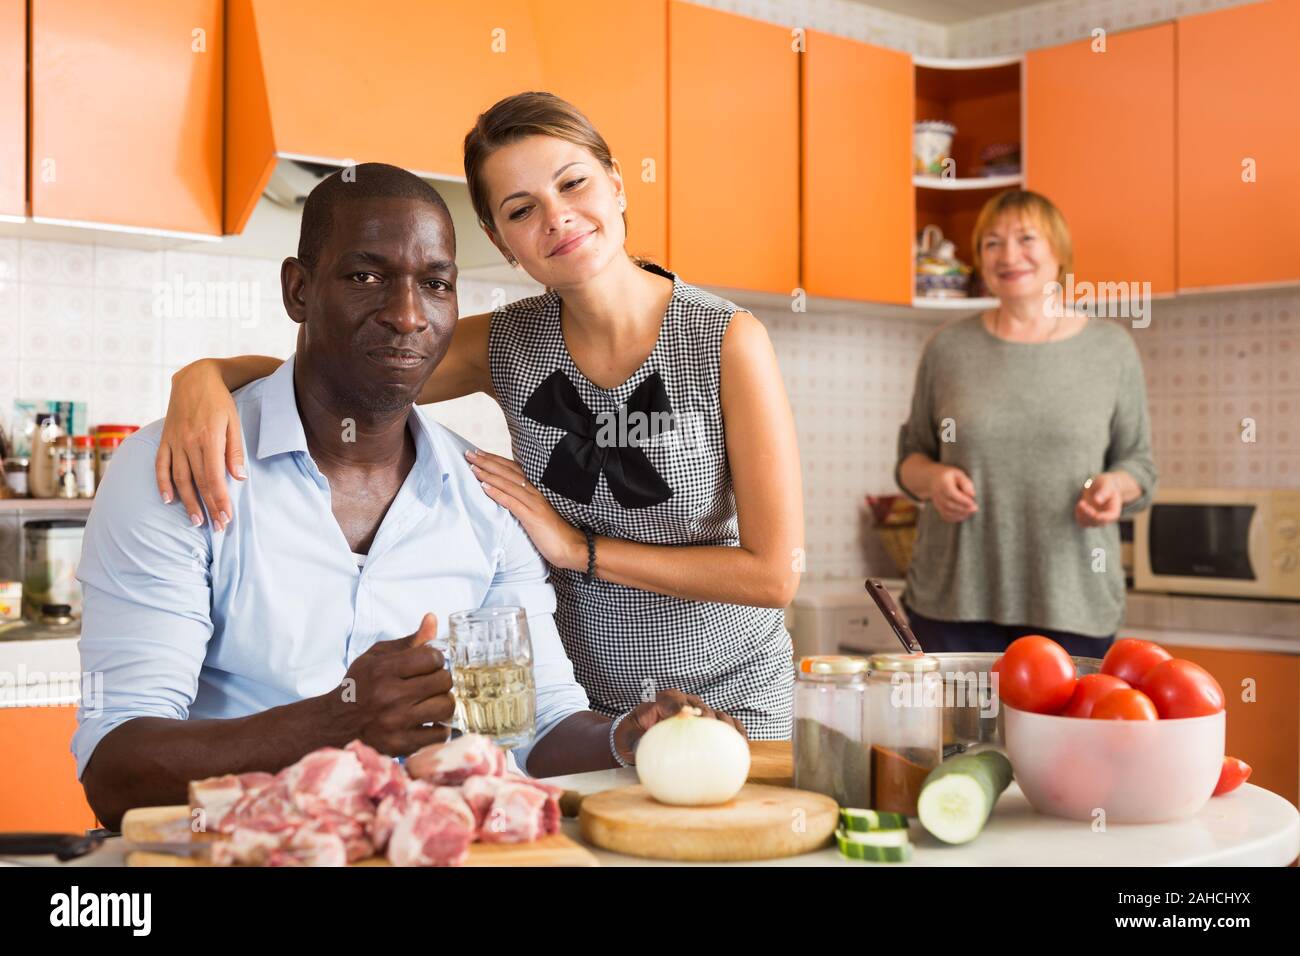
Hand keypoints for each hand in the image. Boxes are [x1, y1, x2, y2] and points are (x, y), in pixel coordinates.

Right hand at [155, 359, 246, 532]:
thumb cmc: (220, 402)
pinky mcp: (164, 439)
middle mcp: (189, 442)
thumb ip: (235, 450)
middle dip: (208, 507)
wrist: (194, 379)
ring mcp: (174, 441)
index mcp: (209, 439)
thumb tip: (239, 477)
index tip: (227, 518)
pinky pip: (160, 464)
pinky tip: (167, 499)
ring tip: (195, 520)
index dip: (220, 500)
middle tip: (216, 527)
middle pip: (198, 482)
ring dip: (187, 501)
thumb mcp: (234, 422)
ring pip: (178, 478)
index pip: (215, 478)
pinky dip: (162, 483)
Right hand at [323, 612, 454, 755]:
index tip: (429, 665)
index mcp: (384, 670)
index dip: (436, 659)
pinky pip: (440, 734)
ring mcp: (396, 722)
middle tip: (431, 684)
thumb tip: (432, 618)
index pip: (432, 657)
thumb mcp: (376, 657)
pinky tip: (427, 722)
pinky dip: (439, 728)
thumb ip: (408, 641)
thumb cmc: (359, 686)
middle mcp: (390, 696)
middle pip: (443, 681)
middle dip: (441, 680)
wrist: (334, 724)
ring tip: (432, 701)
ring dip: (444, 702)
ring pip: (446, 706)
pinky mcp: (400, 745)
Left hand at [465, 448, 587, 570]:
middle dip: (487, 461)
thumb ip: (523, 504)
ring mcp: (534, 503)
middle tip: (469, 452)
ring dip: (488, 474)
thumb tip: (505, 500)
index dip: (495, 460)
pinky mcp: (533, 517)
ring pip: (508, 483)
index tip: (478, 453)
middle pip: (508, 472)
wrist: (572, 547)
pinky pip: (512, 502)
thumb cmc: (553, 534)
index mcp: (535, 491)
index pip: (512, 470)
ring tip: (472, 466)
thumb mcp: (536, 515)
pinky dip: (497, 493)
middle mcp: (534, 492)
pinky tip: (484, 487)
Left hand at [615, 689, 748, 764]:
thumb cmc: (631, 739)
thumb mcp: (626, 738)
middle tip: (711, 732)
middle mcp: (684, 703)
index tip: (688, 714)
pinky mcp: (709, 726)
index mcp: (663, 701)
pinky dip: (735, 735)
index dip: (682, 705)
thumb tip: (638, 743)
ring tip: (736, 741)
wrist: (640, 739)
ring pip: (718, 714)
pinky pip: (725, 728)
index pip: (673, 700)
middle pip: (700, 706)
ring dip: (727, 726)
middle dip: (708, 717)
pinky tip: (742, 749)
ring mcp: (699, 713)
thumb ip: (633, 738)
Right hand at [930, 465, 977, 521]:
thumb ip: (966, 483)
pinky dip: (955, 518)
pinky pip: (946, 516)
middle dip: (963, 508)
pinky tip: (964, 514)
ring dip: (960, 514)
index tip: (972, 502)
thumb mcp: (959, 474)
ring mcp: (937, 502)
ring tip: (971, 511)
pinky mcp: (938, 508)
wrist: (934, 479)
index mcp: (943, 483)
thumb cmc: (950, 476)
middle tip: (975, 508)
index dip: (962, 499)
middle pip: (949, 504)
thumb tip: (972, 494)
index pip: (951, 493)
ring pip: (947, 512)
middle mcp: (937, 493)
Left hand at [1075, 473, 1122, 526]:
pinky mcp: (1088, 518)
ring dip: (1081, 515)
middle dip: (1086, 513)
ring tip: (1081, 502)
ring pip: (1086, 524)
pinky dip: (1078, 515)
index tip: (1087, 506)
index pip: (1105, 519)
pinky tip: (1079, 504)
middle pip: (1095, 522)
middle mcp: (1106, 519)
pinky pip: (1081, 521)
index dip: (1094, 515)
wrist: (1103, 486)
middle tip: (1081, 502)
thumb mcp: (1107, 485)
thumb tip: (1097, 501)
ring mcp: (1097, 520)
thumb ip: (1103, 492)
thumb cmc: (1107, 485)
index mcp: (1113, 512)